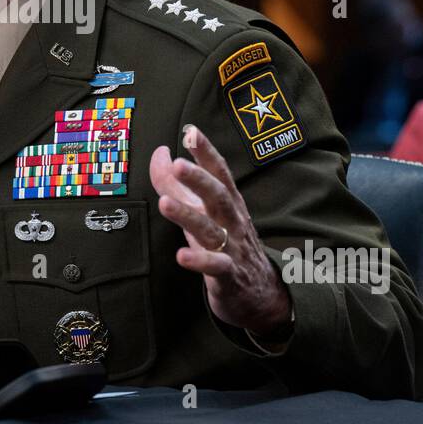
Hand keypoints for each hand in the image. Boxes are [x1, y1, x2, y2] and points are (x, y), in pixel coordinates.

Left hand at [149, 123, 292, 336]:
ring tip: (165, 203)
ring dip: (188, 216)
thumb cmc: (226, 242)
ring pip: (211, 229)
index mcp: (227, 201)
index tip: (191, 131)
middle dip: (199, 179)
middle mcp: (232, 220)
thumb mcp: (201, 210)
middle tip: (178, 164)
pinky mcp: (229, 275)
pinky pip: (216, 266)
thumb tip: (160, 153)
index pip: (219, 171)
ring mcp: (232, 247)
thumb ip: (175, 183)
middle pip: (217, 196)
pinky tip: (181, 255)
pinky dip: (199, 261)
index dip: (205, 151)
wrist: (262, 292)